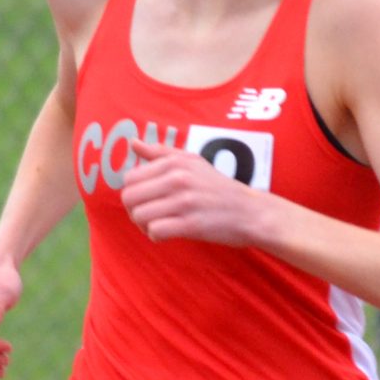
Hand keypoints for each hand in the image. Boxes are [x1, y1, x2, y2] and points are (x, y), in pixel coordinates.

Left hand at [118, 136, 268, 245]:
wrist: (250, 211)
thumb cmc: (218, 187)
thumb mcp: (193, 161)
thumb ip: (161, 152)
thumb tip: (133, 143)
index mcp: (174, 163)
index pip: (129, 178)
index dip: (134, 193)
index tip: (148, 200)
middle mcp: (177, 179)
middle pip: (129, 198)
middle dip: (134, 211)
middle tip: (151, 215)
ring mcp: (184, 202)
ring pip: (139, 216)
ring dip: (144, 226)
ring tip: (159, 225)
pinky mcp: (191, 224)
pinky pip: (155, 231)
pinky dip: (156, 236)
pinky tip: (168, 234)